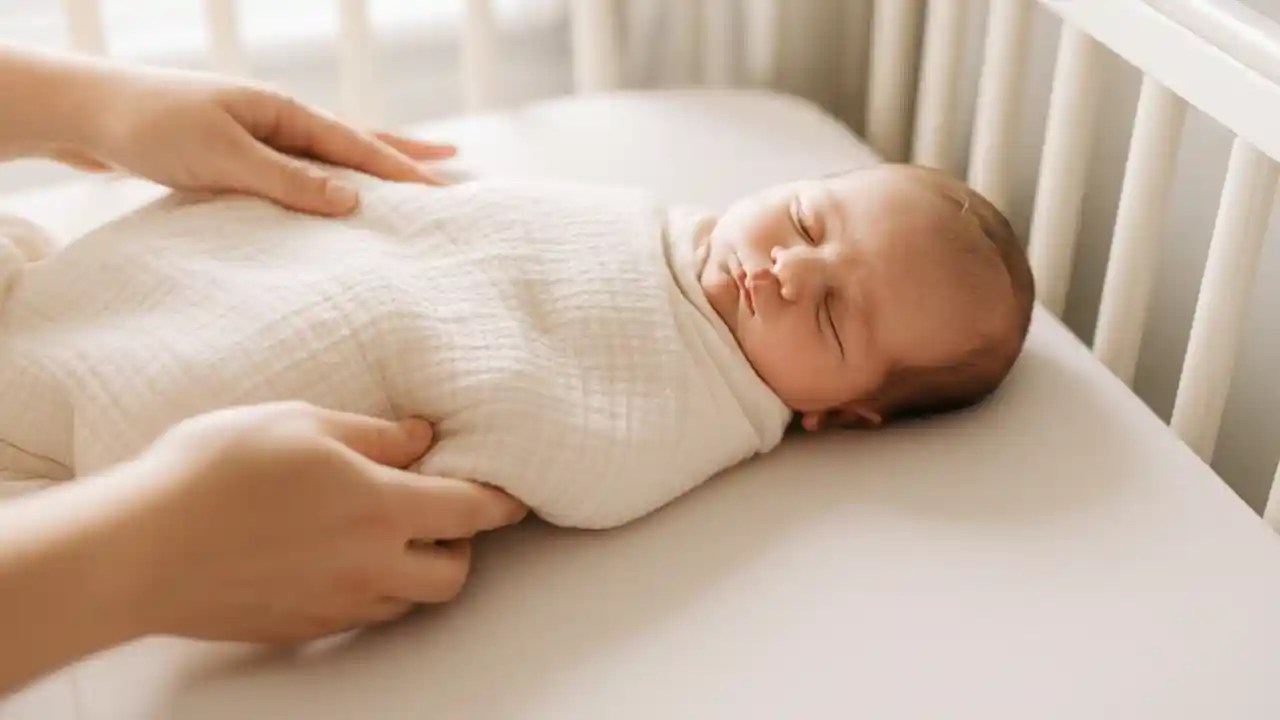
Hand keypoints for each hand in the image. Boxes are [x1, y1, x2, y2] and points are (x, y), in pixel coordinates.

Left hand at [58, 66, 455, 215]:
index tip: (446, 194)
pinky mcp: (243, 155)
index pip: (360, 147)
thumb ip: (289, 180)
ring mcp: (263, 134)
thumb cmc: (154, 129)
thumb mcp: (225, 157)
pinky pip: (303, 171)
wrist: (90, 113)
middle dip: (406, 157)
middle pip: (358, 142)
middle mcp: (281, 119)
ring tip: (412, 172)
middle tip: (455, 170)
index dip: (404, 172)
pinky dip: (330, 181)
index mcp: (285, 113)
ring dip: (374, 167)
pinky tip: (340, 192)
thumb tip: (354, 203)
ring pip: (333, 156)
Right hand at [107, 402, 526, 642]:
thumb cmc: (214, 472)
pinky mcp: (300, 628)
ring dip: (414, 573)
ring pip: (406, 602)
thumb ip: (373, 435)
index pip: (469, 512)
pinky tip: (338, 560)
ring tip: (387, 537)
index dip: (499, 503)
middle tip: (440, 516)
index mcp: (380, 510)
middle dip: (460, 548)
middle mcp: (369, 567)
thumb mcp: (300, 424)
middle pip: (451, 575)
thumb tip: (422, 439)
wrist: (138, 548)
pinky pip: (359, 617)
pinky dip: (370, 591)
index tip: (513, 498)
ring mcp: (334, 604)